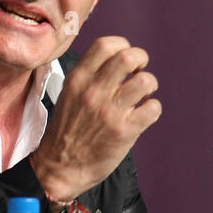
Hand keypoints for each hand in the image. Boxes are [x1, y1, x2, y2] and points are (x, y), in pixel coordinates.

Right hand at [31, 36, 160, 201]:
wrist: (59, 167)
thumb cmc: (66, 131)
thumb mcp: (68, 94)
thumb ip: (88, 77)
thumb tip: (115, 61)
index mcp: (78, 79)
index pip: (106, 44)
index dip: (122, 46)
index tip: (124, 60)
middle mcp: (93, 91)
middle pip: (129, 56)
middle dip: (141, 60)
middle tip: (138, 72)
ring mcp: (110, 111)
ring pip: (146, 80)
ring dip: (149, 85)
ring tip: (142, 94)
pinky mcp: (124, 131)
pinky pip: (153, 108)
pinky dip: (152, 108)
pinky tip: (143, 114)